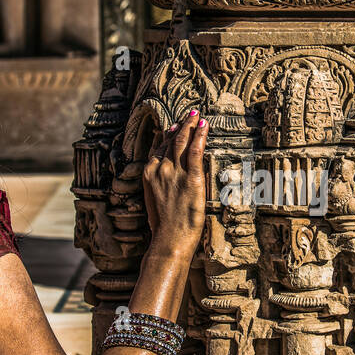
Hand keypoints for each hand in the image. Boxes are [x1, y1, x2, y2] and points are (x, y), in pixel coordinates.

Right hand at [143, 110, 207, 260]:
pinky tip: (205, 126)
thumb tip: (167, 181)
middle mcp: (160, 168)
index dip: (169, 135)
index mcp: (149, 173)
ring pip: (183, 141)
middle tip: (190, 115)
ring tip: (198, 116)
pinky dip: (200, 135)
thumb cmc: (163, 225)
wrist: (169, 239)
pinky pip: (196, 151)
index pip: (160, 147)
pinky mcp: (191, 178)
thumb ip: (160, 185)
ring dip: (191, 126)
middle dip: (182, 125)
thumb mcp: (155, 200)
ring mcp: (175, 172)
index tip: (176, 126)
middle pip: (172, 141)